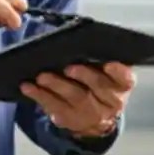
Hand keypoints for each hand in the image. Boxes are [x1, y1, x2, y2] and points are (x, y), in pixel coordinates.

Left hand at [20, 62, 134, 137]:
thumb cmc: (100, 83)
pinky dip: (40, 96)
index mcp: (122, 85)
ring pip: (75, 99)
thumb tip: (78, 34)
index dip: (118, 72)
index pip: (125, 78)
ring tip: (42, 76)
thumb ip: (100, 57)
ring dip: (57, 86)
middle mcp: (110, 102)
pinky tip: (28, 87)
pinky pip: (55, 108)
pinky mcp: (71, 120)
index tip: (107, 64)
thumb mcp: (108, 72)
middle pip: (98, 88)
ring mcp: (91, 114)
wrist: (96, 116)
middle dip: (84, 76)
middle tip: (68, 67)